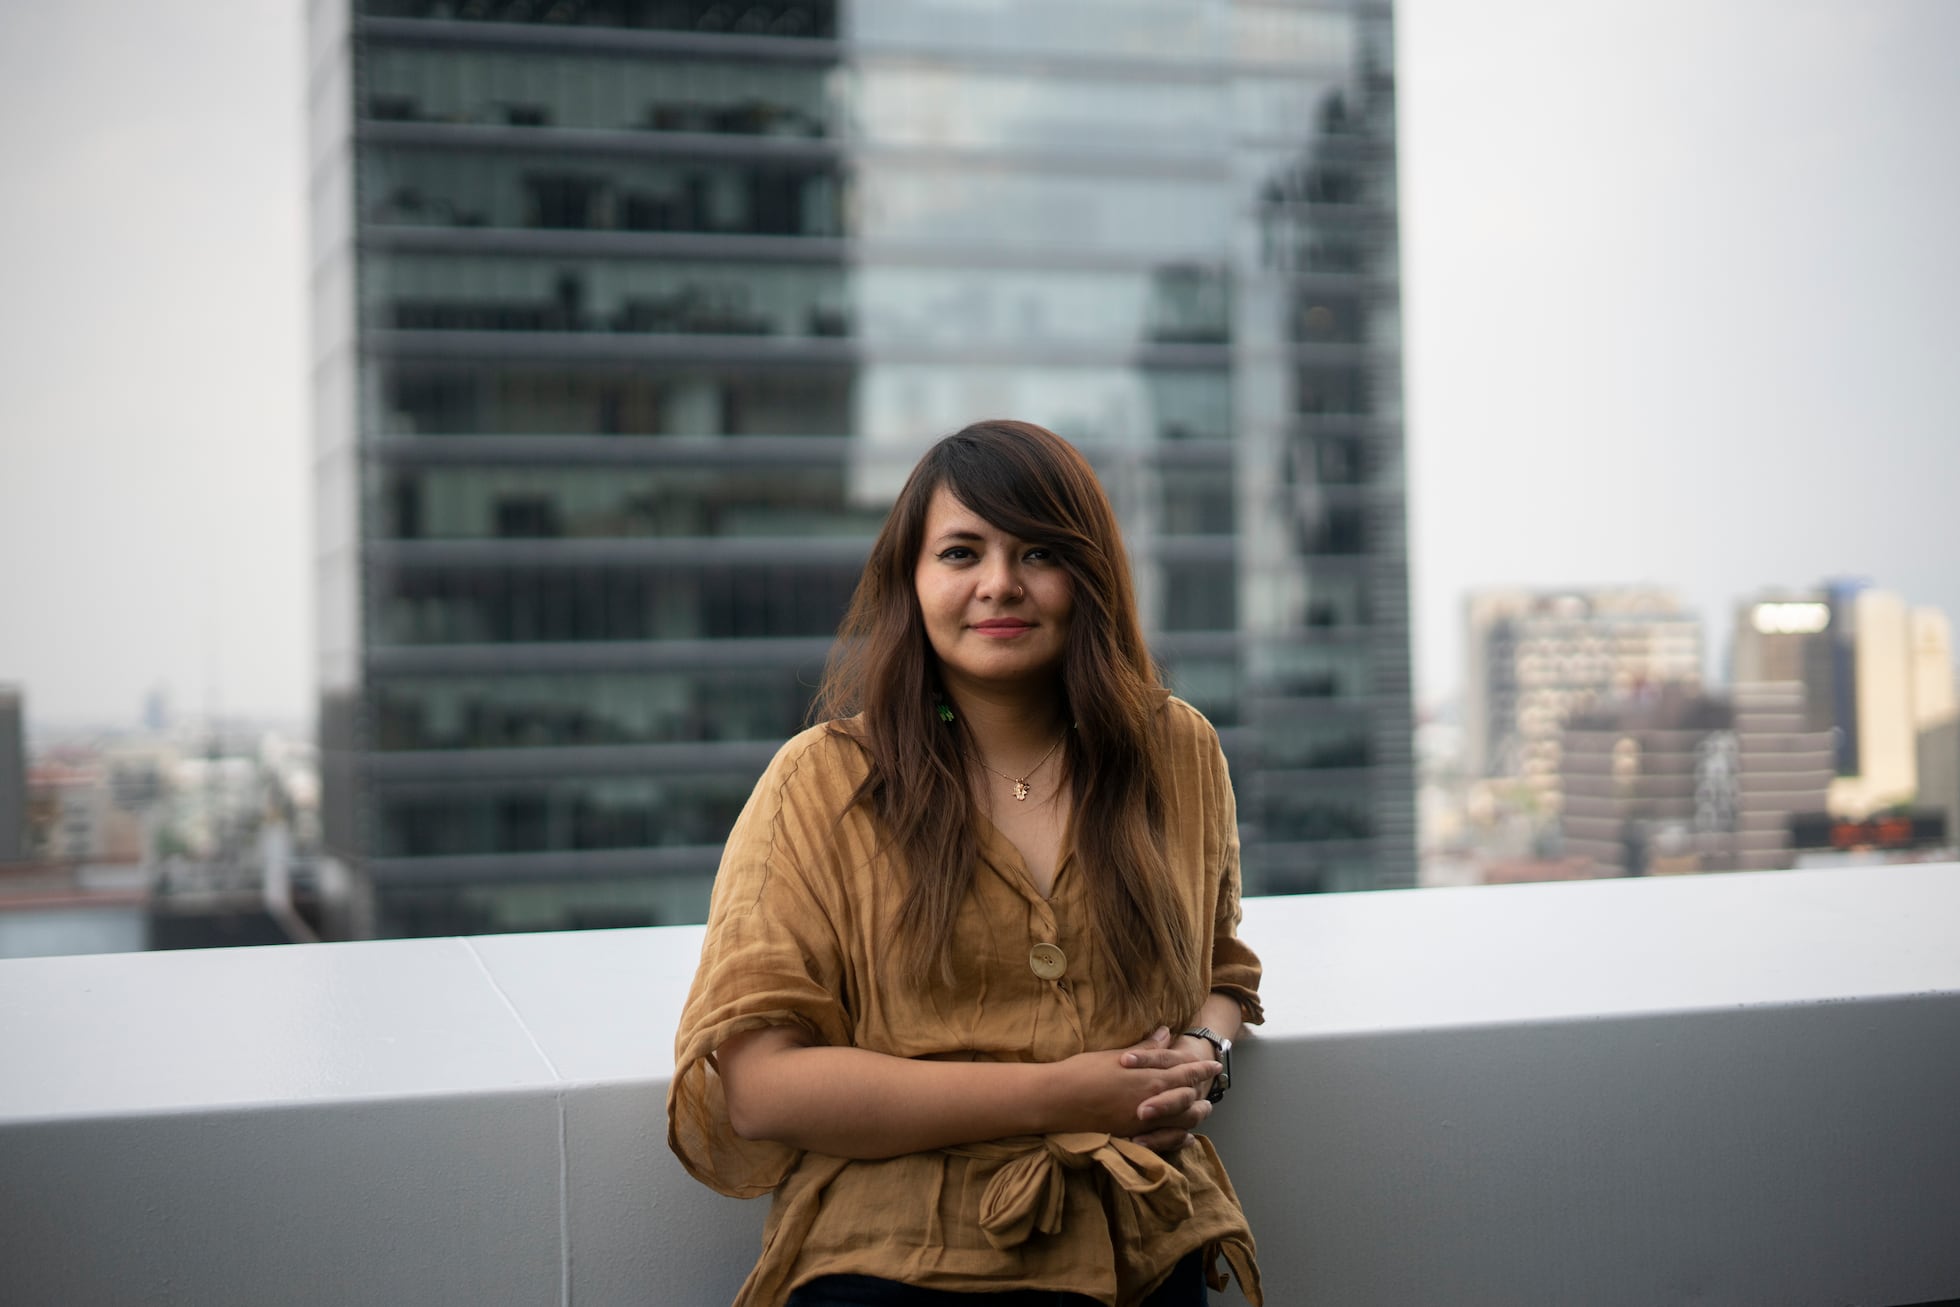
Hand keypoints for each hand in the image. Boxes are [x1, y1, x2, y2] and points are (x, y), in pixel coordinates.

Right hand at [1043, 1026, 1219, 1145]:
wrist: (1056, 1099)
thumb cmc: (1082, 1071)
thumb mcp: (1115, 1055)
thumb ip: (1145, 1049)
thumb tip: (1166, 1033)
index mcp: (1148, 1078)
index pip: (1184, 1073)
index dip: (1201, 1069)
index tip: (1214, 1065)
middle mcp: (1151, 1103)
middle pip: (1188, 1099)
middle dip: (1203, 1092)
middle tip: (1213, 1087)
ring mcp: (1142, 1123)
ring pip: (1180, 1122)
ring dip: (1195, 1115)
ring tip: (1204, 1110)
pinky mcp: (1131, 1137)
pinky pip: (1164, 1140)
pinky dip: (1178, 1137)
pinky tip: (1184, 1136)